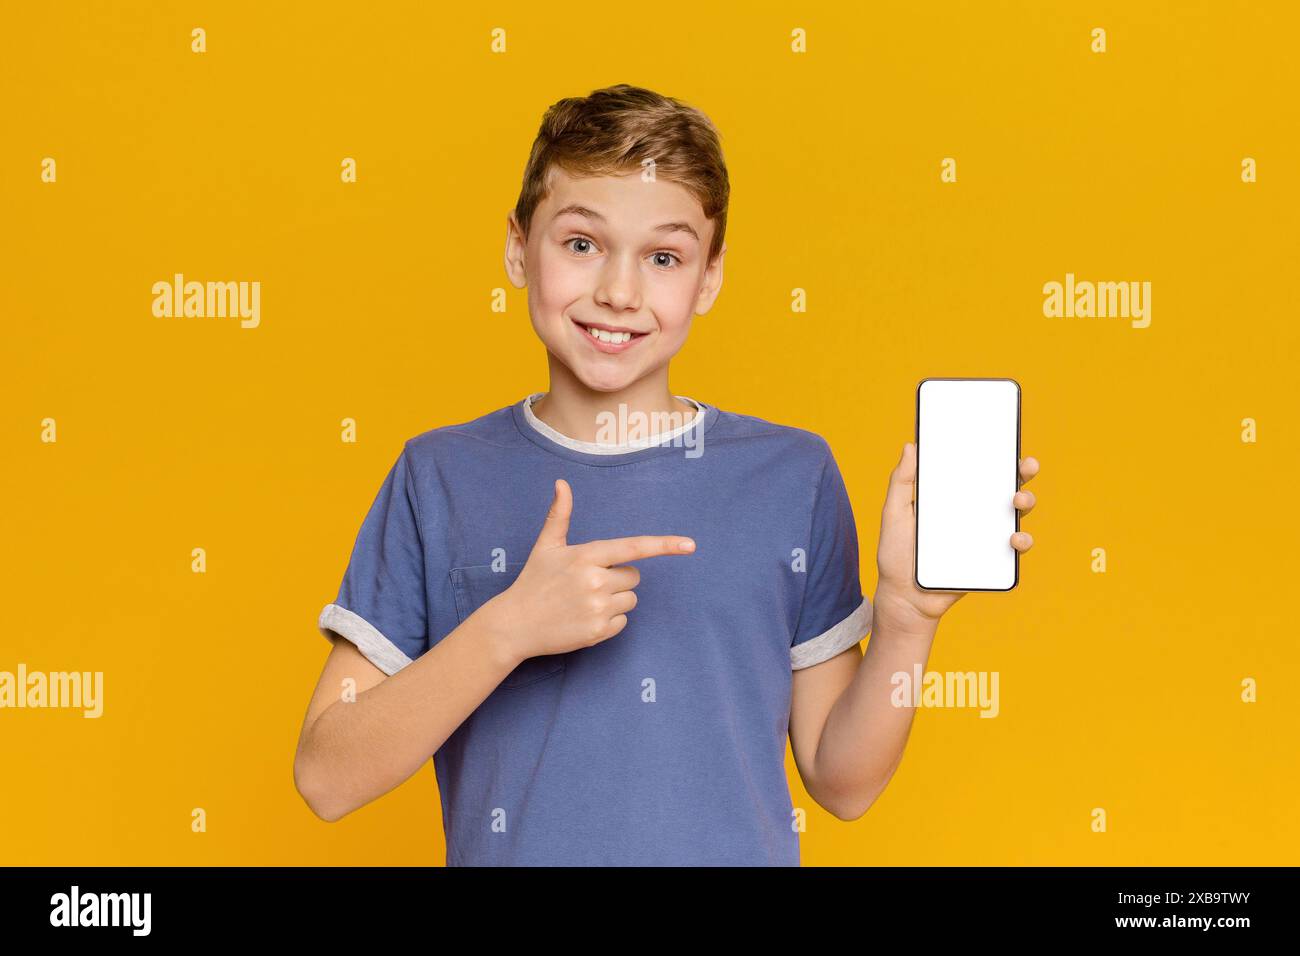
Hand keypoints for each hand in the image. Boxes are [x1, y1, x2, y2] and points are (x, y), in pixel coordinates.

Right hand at [485, 478, 696, 662]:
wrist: (514, 624)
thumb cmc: (533, 581)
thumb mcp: (546, 546)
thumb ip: (560, 514)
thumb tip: (562, 483)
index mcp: (587, 556)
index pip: (633, 547)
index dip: (664, 545)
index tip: (690, 545)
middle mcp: (596, 581)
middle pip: (634, 576)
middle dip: (617, 578)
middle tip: (587, 583)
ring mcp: (598, 608)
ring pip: (631, 599)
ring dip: (614, 599)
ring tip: (584, 601)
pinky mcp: (598, 632)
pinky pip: (623, 621)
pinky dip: (609, 620)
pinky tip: (584, 617)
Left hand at [873, 443, 1039, 632]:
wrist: (905, 597)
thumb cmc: (897, 554)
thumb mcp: (894, 514)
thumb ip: (901, 481)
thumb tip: (911, 445)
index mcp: (952, 496)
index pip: (977, 468)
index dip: (993, 451)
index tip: (1002, 436)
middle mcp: (974, 512)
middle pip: (1005, 485)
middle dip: (1022, 471)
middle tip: (1023, 465)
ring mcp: (986, 535)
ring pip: (1017, 512)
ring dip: (1027, 500)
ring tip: (1017, 500)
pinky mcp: (993, 559)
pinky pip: (1016, 548)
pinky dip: (1022, 540)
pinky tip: (1014, 537)